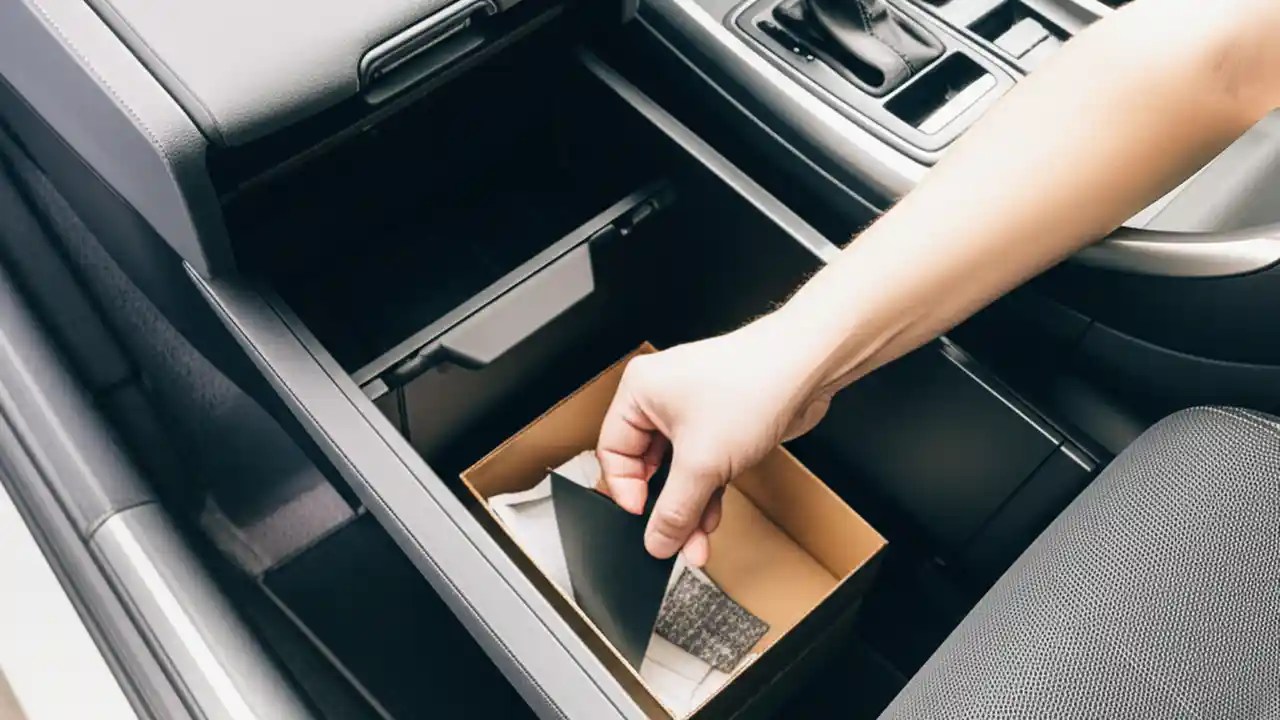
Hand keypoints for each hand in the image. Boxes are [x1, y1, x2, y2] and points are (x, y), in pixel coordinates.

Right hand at [596, 317, 831, 565]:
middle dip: (665, 506)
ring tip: (696, 540)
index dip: (626, 491)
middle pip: (648, 466)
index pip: (613, 452)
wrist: (806, 367)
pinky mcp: (722, 423)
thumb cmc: (753, 384)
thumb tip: (657, 540)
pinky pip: (705, 465)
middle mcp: (662, 398)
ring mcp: (694, 410)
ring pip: (680, 470)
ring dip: (689, 506)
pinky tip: (712, 518)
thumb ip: (675, 509)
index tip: (644, 520)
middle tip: (671, 538)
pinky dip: (708, 492)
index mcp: (640, 391)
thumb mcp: (702, 462)